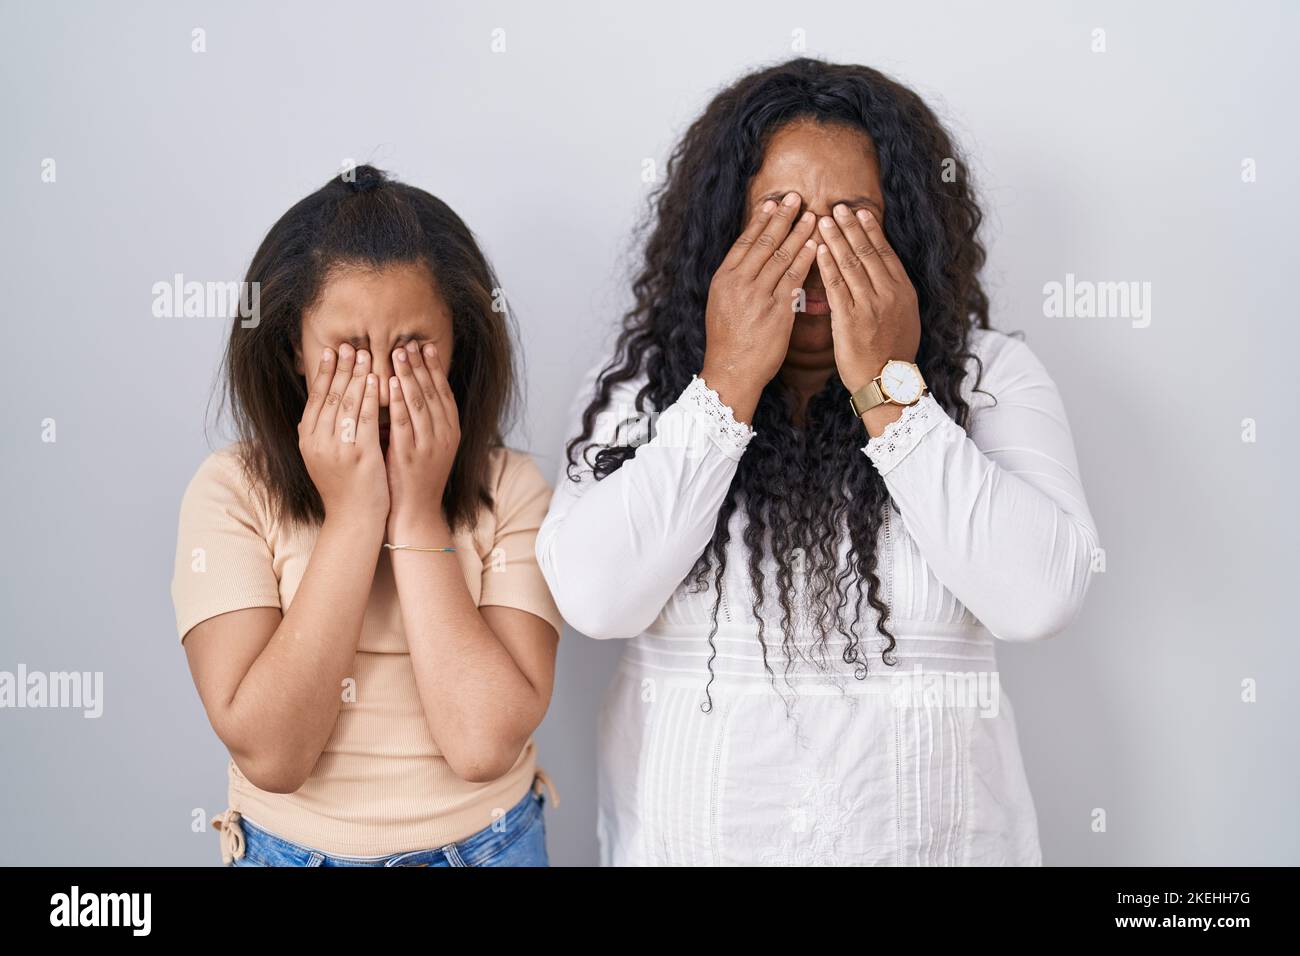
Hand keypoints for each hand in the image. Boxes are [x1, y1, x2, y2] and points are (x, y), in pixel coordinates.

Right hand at [298, 344, 388, 524]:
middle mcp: (318, 440)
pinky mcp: (359, 453)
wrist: (354, 518)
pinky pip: (366, 417)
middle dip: (342, 367)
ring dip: (358, 375)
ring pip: (348, 401)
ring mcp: (338, 447)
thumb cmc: (344, 486)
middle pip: (331, 394)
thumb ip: (323, 430)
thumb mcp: (323, 456)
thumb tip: (323, 401)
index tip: (331, 351)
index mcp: (307, 438)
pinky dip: (372, 396)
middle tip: (351, 344)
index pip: (316, 397)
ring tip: (367, 354)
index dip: (324, 372)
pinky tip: (378, 380)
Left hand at [386, 341, 459, 537]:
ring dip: (409, 375)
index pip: (443, 393)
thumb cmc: (415, 478)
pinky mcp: (410, 454)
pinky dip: (398, 399)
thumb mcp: (427, 447)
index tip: (425, 347)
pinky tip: (390, 382)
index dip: (435, 368)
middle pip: (432, 392)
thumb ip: (423, 422)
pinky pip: (404, 421)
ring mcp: (428, 445)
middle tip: (409, 342)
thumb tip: (410, 391)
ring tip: (398, 353)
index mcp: (451, 432)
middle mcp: (444, 436)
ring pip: (419, 402)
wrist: (415, 512)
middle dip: (420, 365)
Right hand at [700, 191, 817, 422]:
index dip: (760, 221)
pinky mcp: (776, 311)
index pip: (745, 242)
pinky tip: (816, 245)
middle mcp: (739, 283)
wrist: (732, 371)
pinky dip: (805, 259)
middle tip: (796, 197)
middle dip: (782, 218)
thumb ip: (736, 281)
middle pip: (764, 243)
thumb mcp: (722, 304)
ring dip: (799, 233)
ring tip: (812, 216)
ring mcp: (758, 296)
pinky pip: (794, 278)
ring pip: (781, 256)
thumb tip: (750, 260)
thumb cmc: (728, 341)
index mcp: (724, 279)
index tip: (773, 203)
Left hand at [816, 204, 920, 394]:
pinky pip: (836, 286)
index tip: (860, 213)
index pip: (884, 253)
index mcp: (903, 291)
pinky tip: (817, 250)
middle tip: (837, 207)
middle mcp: (888, 294)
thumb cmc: (893, 353)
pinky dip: (827, 266)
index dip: (871, 231)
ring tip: (823, 220)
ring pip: (851, 265)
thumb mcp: (904, 318)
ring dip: (836, 239)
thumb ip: (894, 294)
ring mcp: (870, 306)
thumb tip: (885, 274)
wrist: (888, 383)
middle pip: (867, 252)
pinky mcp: (850, 319)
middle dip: (850, 227)